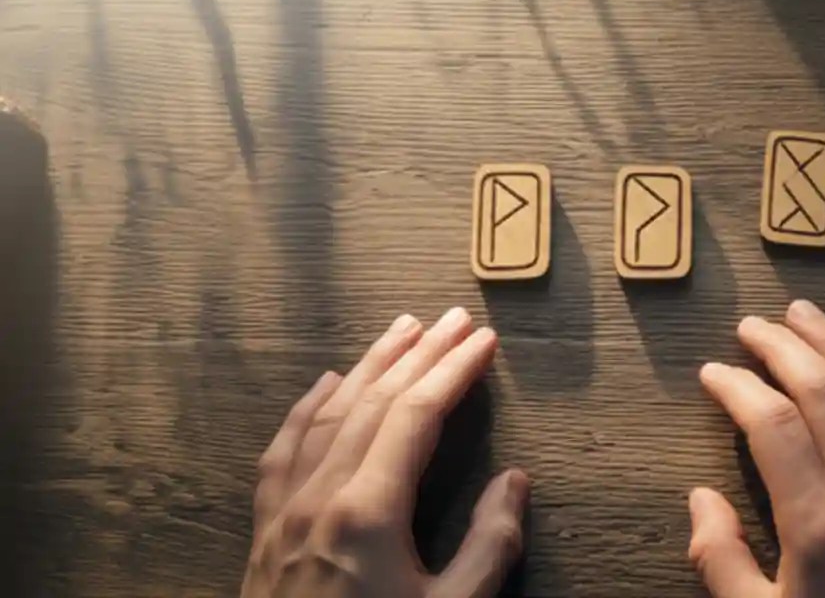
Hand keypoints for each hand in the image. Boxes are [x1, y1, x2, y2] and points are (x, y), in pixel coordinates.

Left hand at [242, 309, 527, 597]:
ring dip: (370, 364)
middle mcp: (321, 494)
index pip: (416, 416)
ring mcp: (286, 507)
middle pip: (375, 401)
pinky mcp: (266, 526)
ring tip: (402, 328)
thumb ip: (489, 548)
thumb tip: (516, 483)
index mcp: (367, 511)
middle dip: (420, 353)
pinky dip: (309, 406)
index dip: (453, 371)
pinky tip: (327, 383)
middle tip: (455, 317)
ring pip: (330, 413)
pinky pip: (285, 447)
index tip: (483, 341)